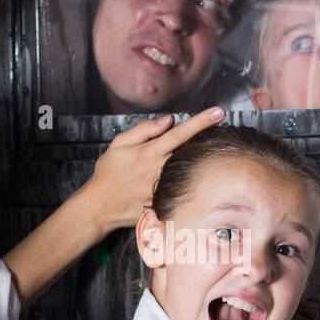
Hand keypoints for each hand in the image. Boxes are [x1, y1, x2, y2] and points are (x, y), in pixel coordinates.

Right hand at [79, 106, 224, 232]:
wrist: (99, 208)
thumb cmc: (107, 175)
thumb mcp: (118, 145)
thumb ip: (144, 130)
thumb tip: (168, 120)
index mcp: (150, 152)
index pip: (180, 133)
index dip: (201, 121)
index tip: (219, 112)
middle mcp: (160, 169)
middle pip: (192, 153)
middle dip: (208, 143)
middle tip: (220, 136)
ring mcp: (164, 188)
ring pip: (190, 172)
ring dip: (201, 165)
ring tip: (205, 160)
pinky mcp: (164, 204)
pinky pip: (182, 192)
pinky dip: (191, 185)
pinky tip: (194, 184)